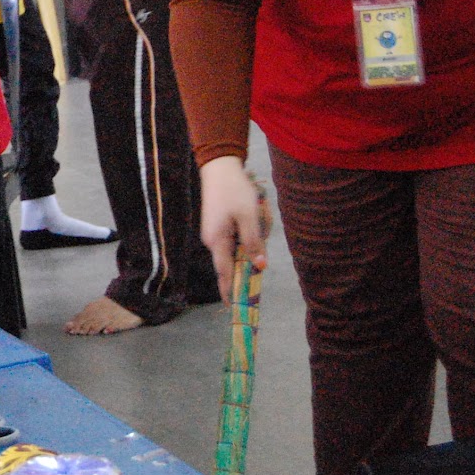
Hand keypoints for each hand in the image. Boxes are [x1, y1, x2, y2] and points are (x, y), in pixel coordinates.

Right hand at [199, 156, 268, 300]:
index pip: (224, 272)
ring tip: (259, 209)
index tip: (233, 306)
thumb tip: (259, 267)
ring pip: (238, 245)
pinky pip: (237, 234)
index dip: (230, 290)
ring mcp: (215, 231)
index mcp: (217, 241)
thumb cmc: (234, 191)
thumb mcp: (249, 217)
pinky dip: (248, 229)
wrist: (219, 167)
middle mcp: (213, 239)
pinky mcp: (219, 223)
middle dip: (251, 250)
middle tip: (261, 222)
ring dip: (252, 235)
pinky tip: (255, 211)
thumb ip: (254, 244)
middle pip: (235, 258)